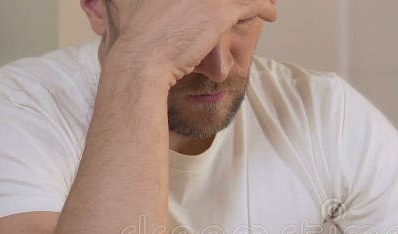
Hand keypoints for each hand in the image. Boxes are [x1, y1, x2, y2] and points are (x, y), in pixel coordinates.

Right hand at [105, 0, 277, 84]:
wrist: (140, 63)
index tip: (217, 3)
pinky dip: (264, 6)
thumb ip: (131, 0)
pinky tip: (271, 12)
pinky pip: (252, 2)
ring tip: (265, 0)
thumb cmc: (133, 43)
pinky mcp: (218, 11)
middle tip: (252, 0)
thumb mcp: (126, 6)